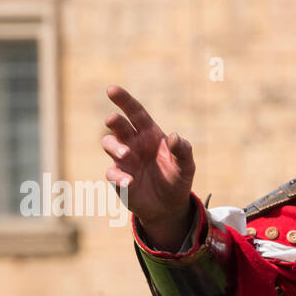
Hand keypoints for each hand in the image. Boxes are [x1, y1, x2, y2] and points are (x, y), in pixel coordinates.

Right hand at [102, 85, 195, 245]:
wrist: (170, 206)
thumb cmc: (176, 178)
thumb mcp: (186, 165)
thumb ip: (183, 150)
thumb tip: (175, 137)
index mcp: (149, 134)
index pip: (135, 113)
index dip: (124, 100)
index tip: (112, 89)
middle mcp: (133, 143)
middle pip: (118, 126)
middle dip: (114, 121)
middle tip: (113, 120)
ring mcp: (124, 161)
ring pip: (110, 144)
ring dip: (115, 147)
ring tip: (127, 154)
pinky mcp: (119, 179)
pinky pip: (113, 174)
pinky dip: (119, 177)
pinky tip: (129, 182)